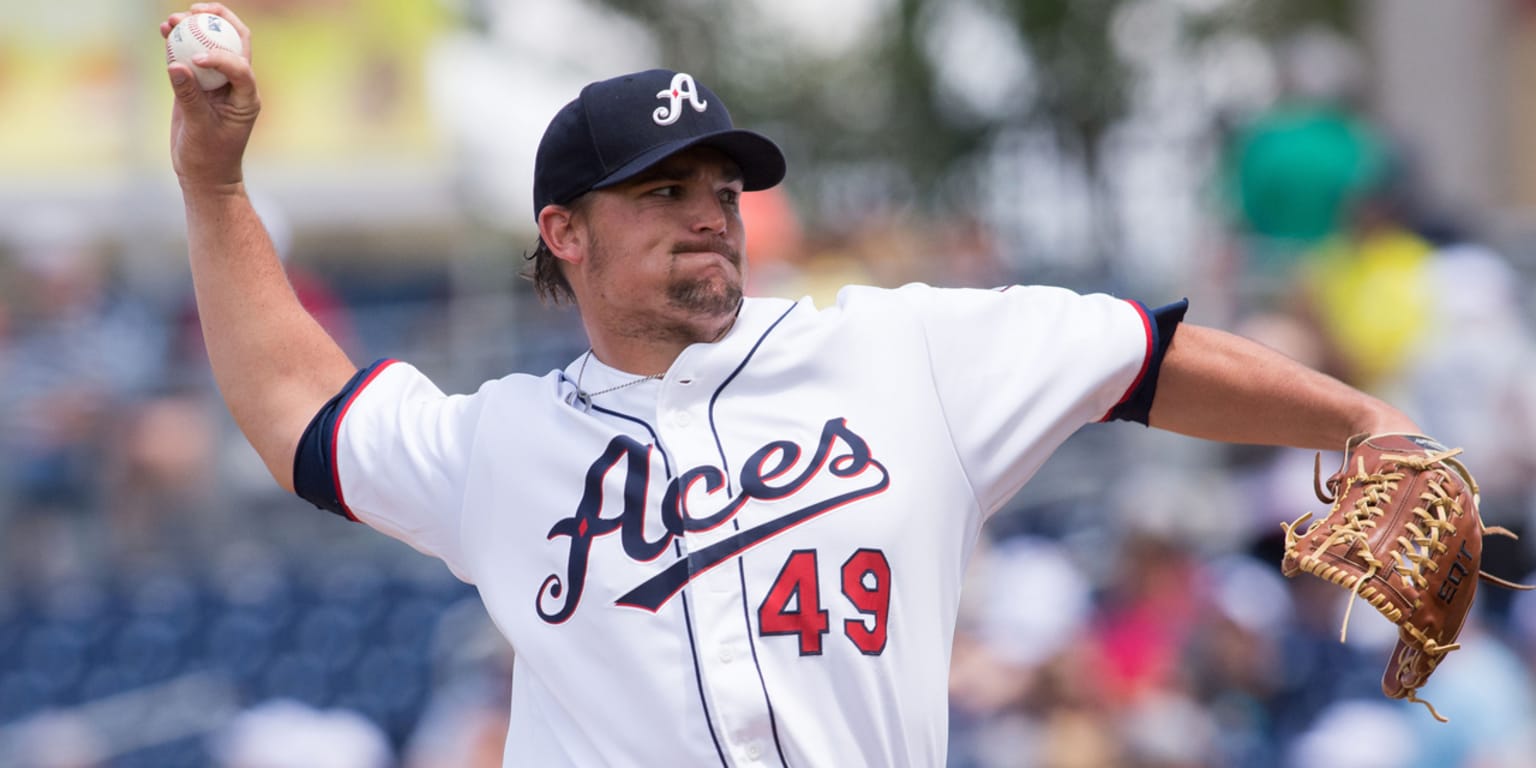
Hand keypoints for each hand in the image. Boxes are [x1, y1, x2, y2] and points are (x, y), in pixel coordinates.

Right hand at [162, 3, 258, 190]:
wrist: (203, 174)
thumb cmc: (209, 157)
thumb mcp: (200, 129)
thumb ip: (189, 96)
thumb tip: (175, 64)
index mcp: (247, 97)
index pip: (241, 67)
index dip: (221, 57)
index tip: (195, 59)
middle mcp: (236, 84)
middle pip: (235, 41)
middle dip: (218, 20)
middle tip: (196, 10)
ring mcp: (216, 81)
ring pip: (210, 44)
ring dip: (194, 27)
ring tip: (172, 20)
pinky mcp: (197, 83)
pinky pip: (189, 56)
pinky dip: (178, 42)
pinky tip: (164, 30)